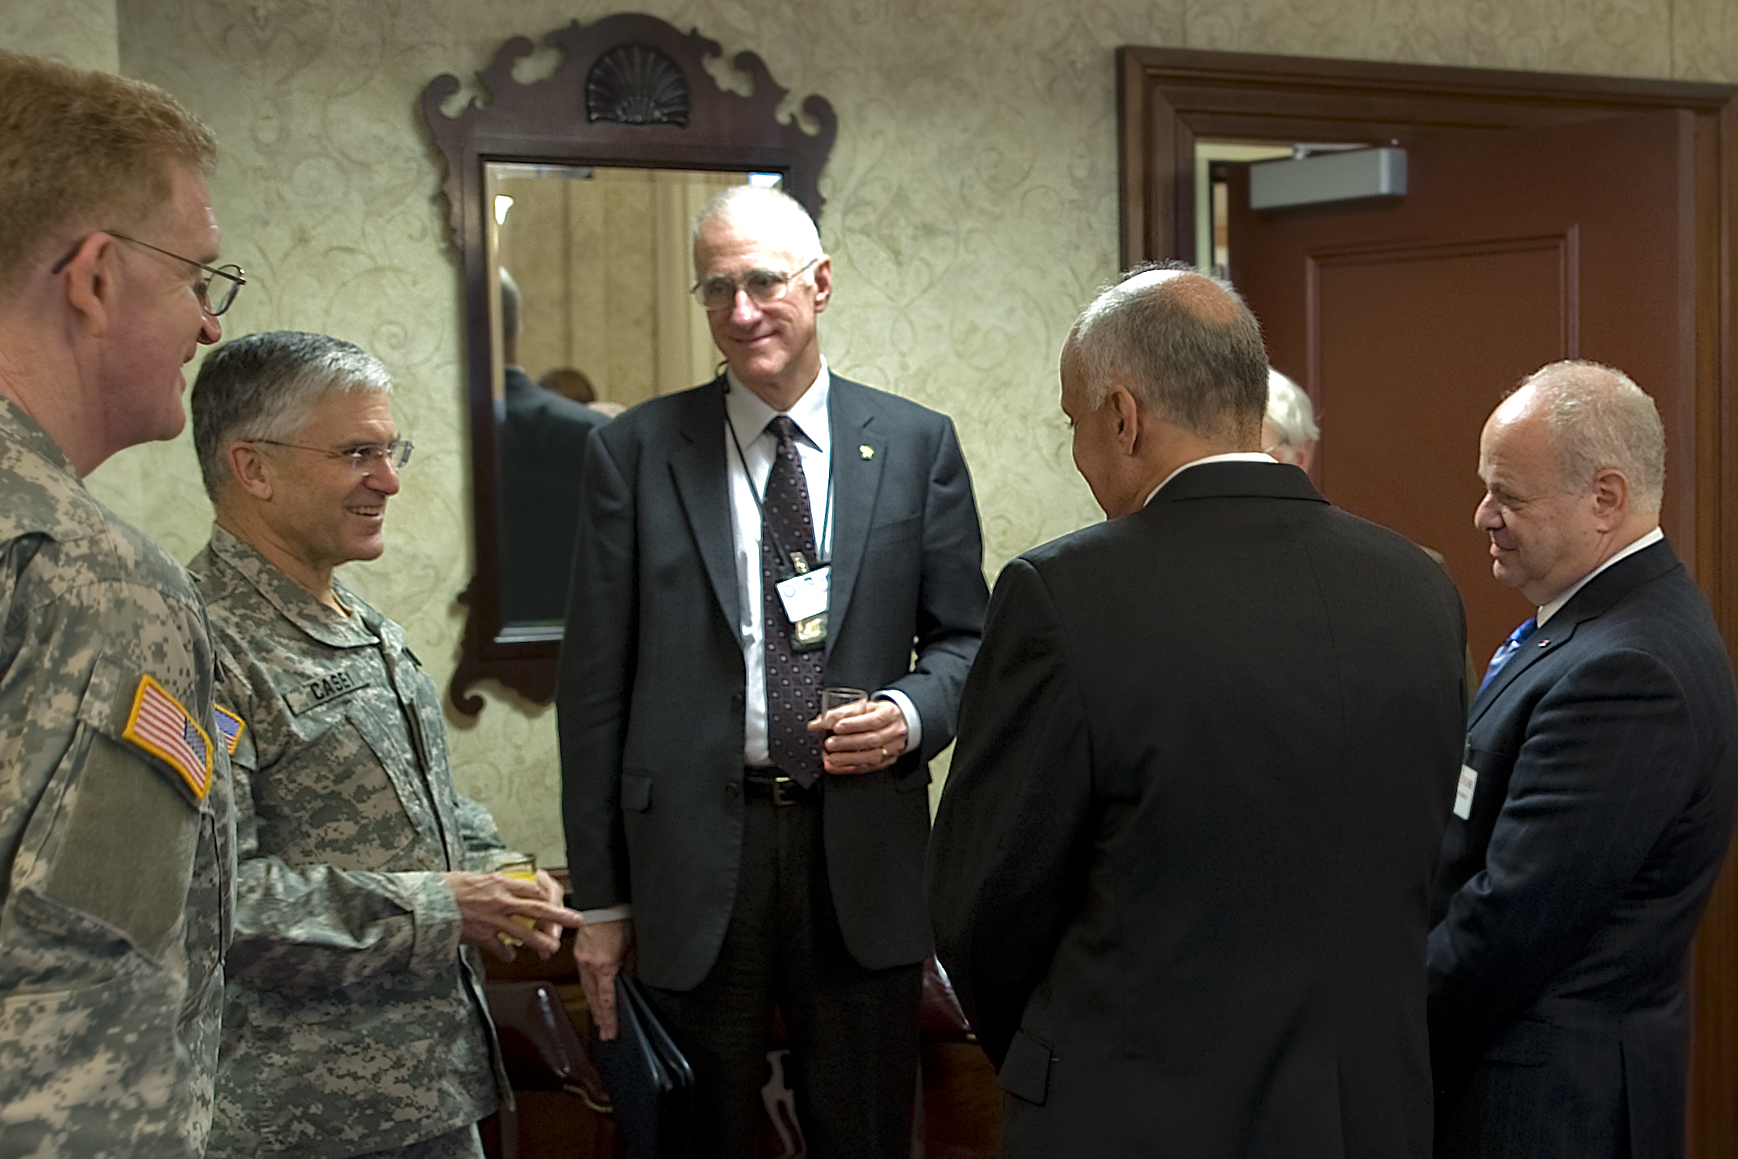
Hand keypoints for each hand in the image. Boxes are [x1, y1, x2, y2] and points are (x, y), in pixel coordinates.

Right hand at [440, 870, 583, 962]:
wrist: (428, 903)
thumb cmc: (447, 887)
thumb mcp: (474, 877)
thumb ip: (492, 884)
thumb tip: (503, 886)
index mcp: (500, 883)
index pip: (533, 889)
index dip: (547, 896)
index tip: (556, 901)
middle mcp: (501, 901)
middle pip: (537, 909)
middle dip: (559, 916)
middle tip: (575, 921)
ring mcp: (493, 920)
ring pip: (524, 933)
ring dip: (540, 942)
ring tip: (552, 949)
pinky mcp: (482, 936)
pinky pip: (500, 948)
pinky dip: (507, 953)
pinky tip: (511, 958)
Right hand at [574, 919, 633, 1039]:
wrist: (604, 903)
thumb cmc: (619, 919)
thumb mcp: (633, 945)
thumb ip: (631, 964)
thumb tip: (631, 977)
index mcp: (605, 965)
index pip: (606, 1000)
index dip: (609, 1018)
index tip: (610, 1031)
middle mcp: (590, 965)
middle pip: (593, 999)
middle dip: (600, 1017)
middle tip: (605, 1033)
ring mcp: (582, 959)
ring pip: (586, 989)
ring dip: (593, 1005)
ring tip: (600, 1018)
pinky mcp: (579, 952)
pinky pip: (583, 976)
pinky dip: (589, 988)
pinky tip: (593, 994)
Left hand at [808, 697, 905, 772]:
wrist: (896, 724)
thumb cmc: (876, 714)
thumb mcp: (863, 707)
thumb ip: (841, 713)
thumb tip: (818, 723)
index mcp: (890, 714)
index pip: (873, 720)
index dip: (854, 725)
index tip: (836, 727)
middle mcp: (895, 732)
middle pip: (872, 740)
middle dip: (848, 743)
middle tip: (829, 744)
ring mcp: (893, 749)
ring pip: (872, 757)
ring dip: (848, 759)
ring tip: (830, 758)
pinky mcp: (887, 761)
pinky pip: (868, 767)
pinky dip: (850, 767)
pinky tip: (836, 767)